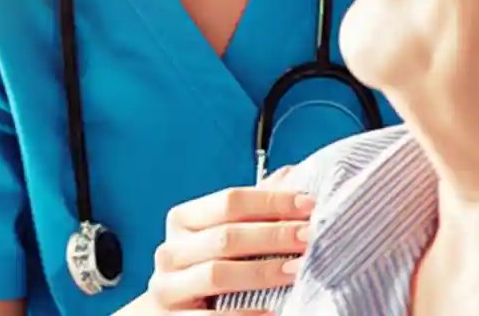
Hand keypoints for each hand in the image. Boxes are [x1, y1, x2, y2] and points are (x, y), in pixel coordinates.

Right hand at [143, 168, 313, 313]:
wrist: (180, 311)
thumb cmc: (211, 266)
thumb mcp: (227, 233)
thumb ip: (256, 207)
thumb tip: (293, 176)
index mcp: (183, 220)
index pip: (229, 201)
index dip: (272, 201)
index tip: (309, 205)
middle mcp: (171, 251)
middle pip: (226, 236)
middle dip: (274, 235)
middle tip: (310, 237)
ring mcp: (168, 287)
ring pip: (216, 274)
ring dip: (262, 272)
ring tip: (297, 271)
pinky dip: (244, 315)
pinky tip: (273, 312)